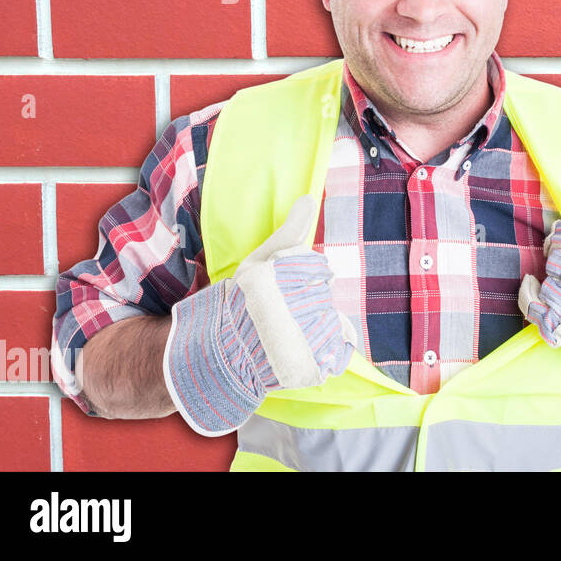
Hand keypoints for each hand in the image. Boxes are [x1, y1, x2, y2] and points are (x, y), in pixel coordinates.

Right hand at [164, 194, 356, 435]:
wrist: (222, 350)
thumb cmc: (240, 300)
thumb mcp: (261, 259)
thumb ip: (290, 230)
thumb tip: (308, 199)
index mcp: (297, 275)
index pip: (319, 270)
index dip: (298, 279)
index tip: (278, 290)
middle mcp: (309, 303)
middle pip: (325, 295)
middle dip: (305, 302)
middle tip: (278, 314)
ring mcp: (317, 335)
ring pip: (330, 320)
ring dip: (312, 326)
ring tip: (282, 333)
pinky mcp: (321, 361)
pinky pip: (338, 349)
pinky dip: (325, 351)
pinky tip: (299, 349)